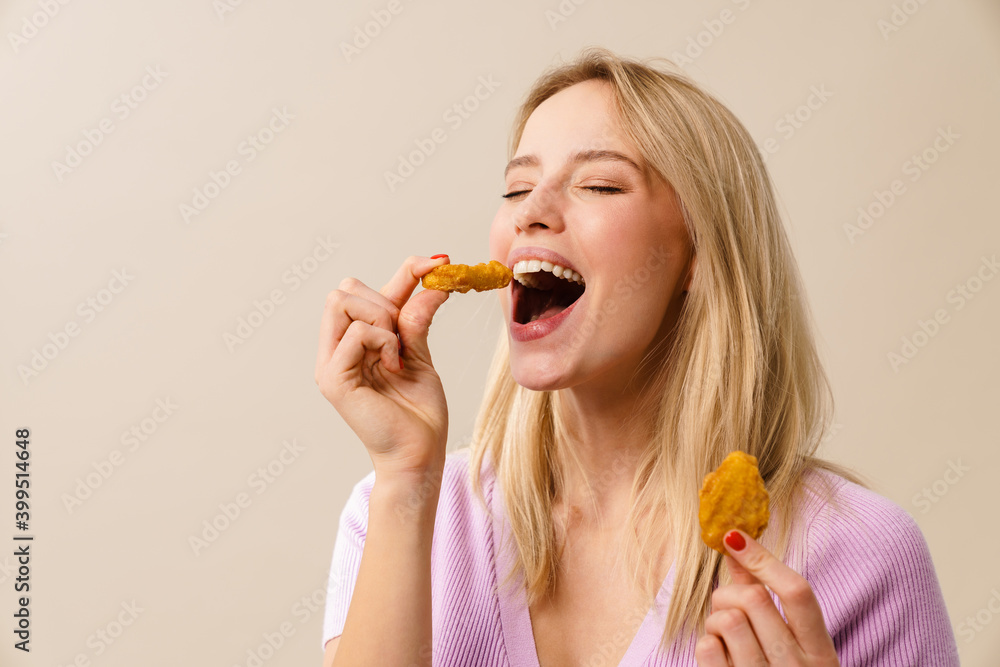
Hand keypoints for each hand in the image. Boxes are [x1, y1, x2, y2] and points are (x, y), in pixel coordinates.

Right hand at [315, 255, 450, 475]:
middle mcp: (335, 349)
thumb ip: (416, 315)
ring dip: (380, 318)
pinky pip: (355, 332)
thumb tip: (435, 272)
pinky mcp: (333, 378)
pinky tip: (394, 365)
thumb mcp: (420, 352)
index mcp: (354, 341)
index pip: (365, 288)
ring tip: (398, 351)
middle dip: (385, 300)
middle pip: (345, 288)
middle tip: (405, 335)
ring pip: (343, 300)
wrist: (420, 454)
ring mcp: (330, 363)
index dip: (405, 270)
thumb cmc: (419, 412)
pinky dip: (382, 340)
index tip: (440, 263)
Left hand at [695, 530, 839, 665]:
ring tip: (725, 633)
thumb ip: (767, 597)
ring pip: (727, 620)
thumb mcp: (797, 646)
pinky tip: (718, 653)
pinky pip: (707, 648)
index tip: (734, 536)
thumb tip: (737, 547)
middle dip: (730, 592)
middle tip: (729, 605)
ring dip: (716, 618)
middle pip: (754, 599)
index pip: (797, 591)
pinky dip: (706, 643)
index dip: (763, 558)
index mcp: (821, 652)